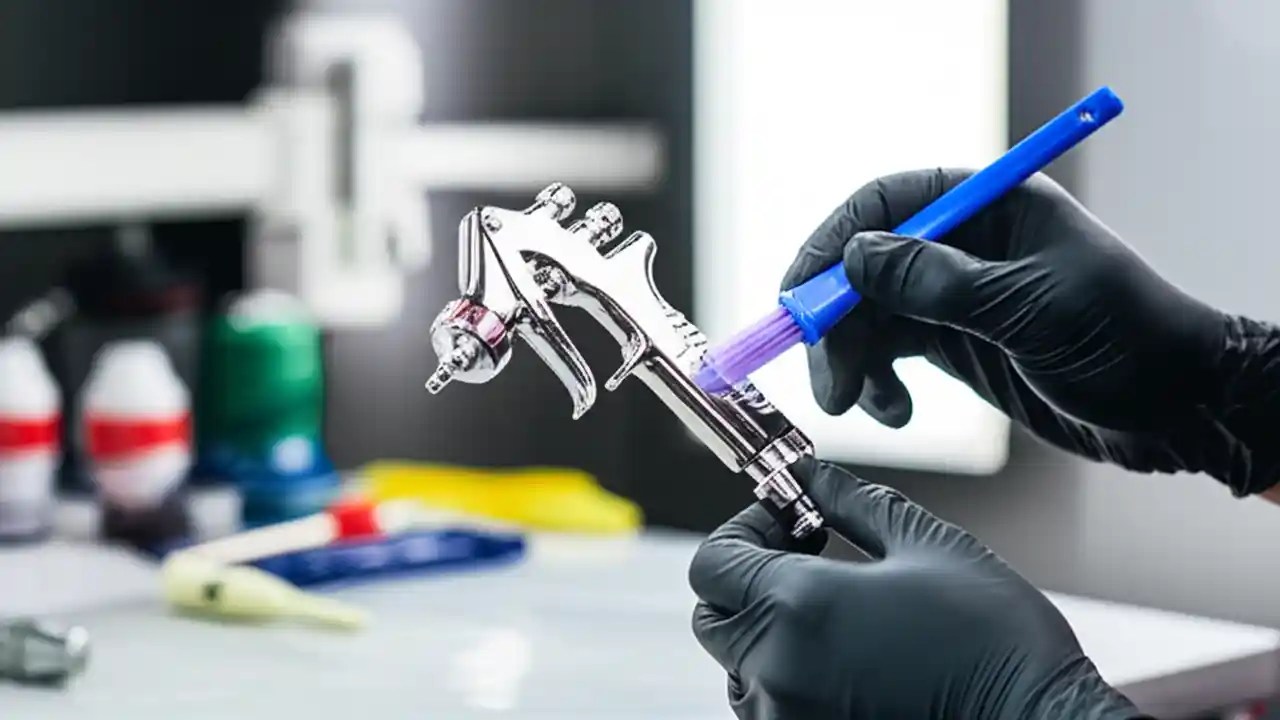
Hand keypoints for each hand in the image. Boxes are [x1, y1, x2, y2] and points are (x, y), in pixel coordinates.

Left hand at [688, 460, 1144, 719]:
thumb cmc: (993, 636)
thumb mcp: (925, 544)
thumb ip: (850, 501)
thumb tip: (805, 473)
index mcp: (795, 608)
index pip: (711, 563)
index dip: (742, 532)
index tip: (788, 520)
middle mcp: (774, 670)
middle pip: (715, 615)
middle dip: (748, 578)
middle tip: (806, 556)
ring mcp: (786, 717)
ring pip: (737, 666)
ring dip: (765, 630)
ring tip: (831, 609)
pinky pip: (768, 705)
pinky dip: (786, 675)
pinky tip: (844, 655)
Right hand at [784, 168, 1279, 496]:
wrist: (1178, 407)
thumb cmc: (1125, 339)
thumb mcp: (1028, 308)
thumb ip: (937, 283)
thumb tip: (856, 258)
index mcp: (989, 205)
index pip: (886, 203)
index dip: (833, 245)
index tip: (801, 296)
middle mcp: (964, 244)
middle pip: (865, 268)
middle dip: (836, 322)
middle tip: (828, 379)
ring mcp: (957, 296)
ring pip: (871, 316)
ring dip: (851, 359)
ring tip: (857, 405)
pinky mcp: (957, 344)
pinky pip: (892, 354)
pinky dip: (880, 383)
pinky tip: (894, 412)